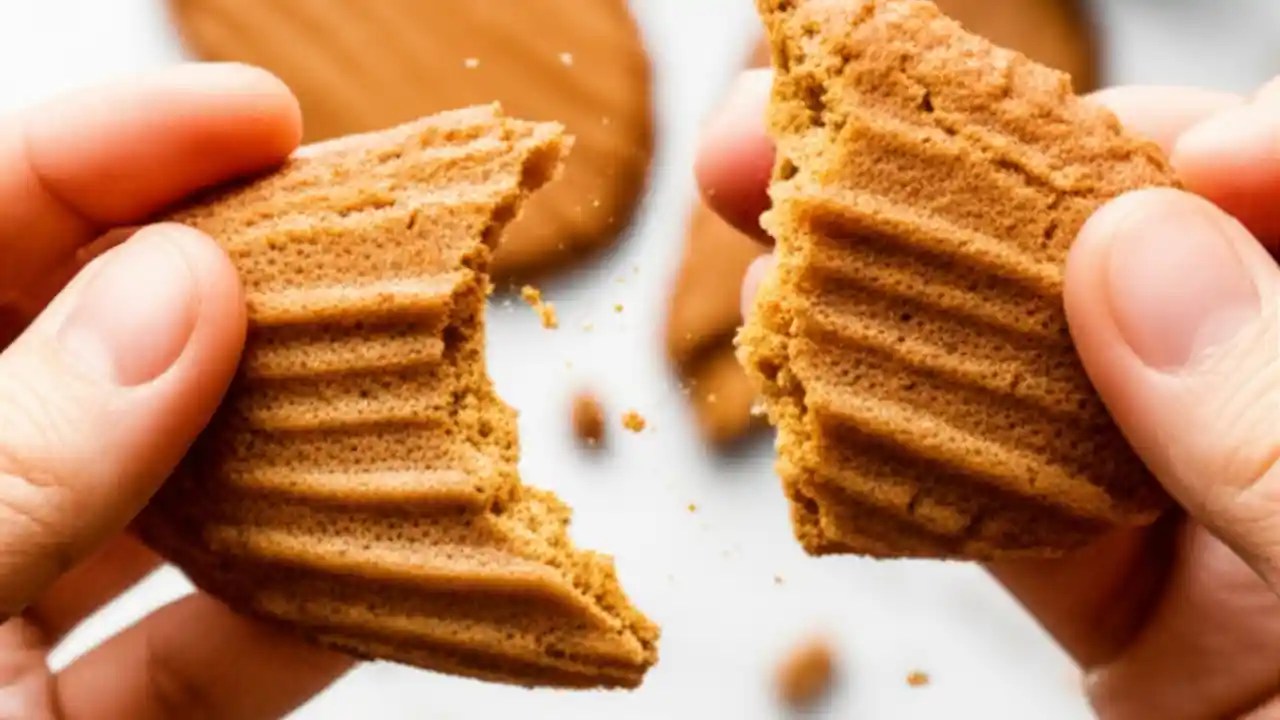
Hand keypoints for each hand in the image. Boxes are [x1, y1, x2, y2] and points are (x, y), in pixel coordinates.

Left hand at [0, 63, 350, 718]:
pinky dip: (301, 622)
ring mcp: (5, 623)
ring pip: (167, 503)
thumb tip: (181, 291)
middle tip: (367, 243)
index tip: (261, 118)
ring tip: (410, 401)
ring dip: (296, 463)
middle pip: (96, 349)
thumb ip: (27, 455)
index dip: (111, 150)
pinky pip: (202, 654)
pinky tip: (393, 581)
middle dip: (238, 291)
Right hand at [700, 70, 1279, 718]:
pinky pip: (1004, 512)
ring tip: (779, 210)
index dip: (1228, 159)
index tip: (1153, 156)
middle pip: (1142, 277)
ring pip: (1042, 384)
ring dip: (905, 302)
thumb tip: (1145, 259)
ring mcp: (1219, 533)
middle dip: (986, 188)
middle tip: (837, 116)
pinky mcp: (1133, 623)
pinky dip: (909, 455)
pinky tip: (817, 379)